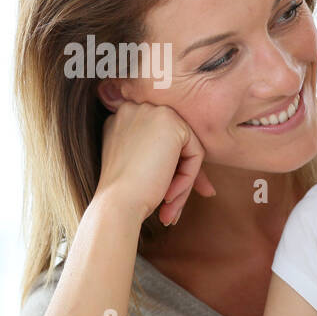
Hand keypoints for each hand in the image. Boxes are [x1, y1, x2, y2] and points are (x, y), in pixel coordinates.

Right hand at [96, 100, 215, 226]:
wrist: (116, 203)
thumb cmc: (124, 194)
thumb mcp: (140, 168)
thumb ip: (160, 157)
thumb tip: (201, 177)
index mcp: (122, 120)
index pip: (159, 142)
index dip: (169, 169)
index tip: (170, 197)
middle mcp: (134, 108)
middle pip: (174, 143)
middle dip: (182, 175)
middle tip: (175, 207)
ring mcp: (152, 111)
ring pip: (187, 149)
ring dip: (184, 181)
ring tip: (169, 206)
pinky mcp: (171, 122)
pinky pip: (196, 153)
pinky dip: (188, 178)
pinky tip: (169, 195)